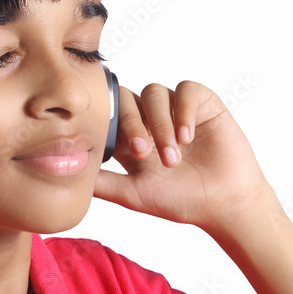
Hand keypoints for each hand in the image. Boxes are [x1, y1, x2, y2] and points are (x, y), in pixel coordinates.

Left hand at [93, 80, 277, 232]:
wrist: (225, 203)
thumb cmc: (181, 201)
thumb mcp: (134, 194)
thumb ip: (103, 183)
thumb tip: (67, 173)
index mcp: (132, 137)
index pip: (111, 115)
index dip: (112, 126)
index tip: (122, 152)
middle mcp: (151, 119)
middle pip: (129, 100)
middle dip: (132, 123)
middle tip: (144, 152)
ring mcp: (176, 110)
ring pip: (155, 93)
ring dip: (160, 123)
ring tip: (172, 156)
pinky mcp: (202, 103)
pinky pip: (186, 89)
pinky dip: (183, 111)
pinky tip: (187, 137)